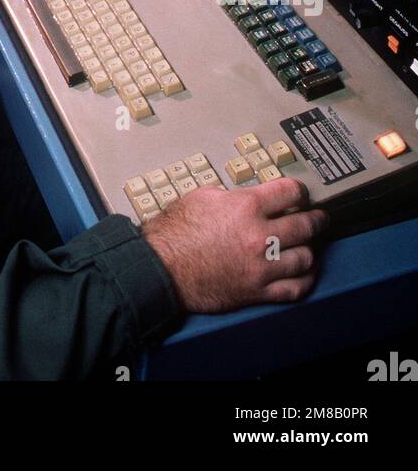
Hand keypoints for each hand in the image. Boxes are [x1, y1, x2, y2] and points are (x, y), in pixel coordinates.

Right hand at [143, 178, 328, 313]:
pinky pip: (295, 288)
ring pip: (306, 257)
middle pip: (306, 224)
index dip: (299, 190)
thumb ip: (233, 196)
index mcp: (246, 207)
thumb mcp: (203, 196)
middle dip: (316, 219)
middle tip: (318, 218)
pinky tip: (304, 272)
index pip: (290, 192)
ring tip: (309, 244)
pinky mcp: (258, 291)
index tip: (301, 193)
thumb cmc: (175, 233)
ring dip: (310, 249)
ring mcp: (262, 266)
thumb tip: (248, 198)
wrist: (162, 268)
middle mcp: (260, 236)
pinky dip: (305, 280)